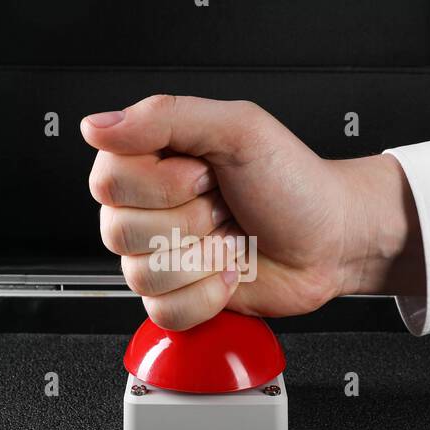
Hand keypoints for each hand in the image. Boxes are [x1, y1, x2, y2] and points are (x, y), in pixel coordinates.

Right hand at [81, 95, 422, 329]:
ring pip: (140, 275)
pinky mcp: (178, 295)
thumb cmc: (294, 181)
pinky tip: (230, 271)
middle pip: (119, 231)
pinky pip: (163, 311)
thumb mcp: (238, 128)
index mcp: (151, 159)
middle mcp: (147, 207)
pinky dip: (207, 296)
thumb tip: (97, 126)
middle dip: (188, 222)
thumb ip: (164, 117)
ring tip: (231, 238)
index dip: (161, 184)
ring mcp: (161, 254)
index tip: (204, 173)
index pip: (109, 180)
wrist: (332, 238)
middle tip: (223, 206)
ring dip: (201, 259)